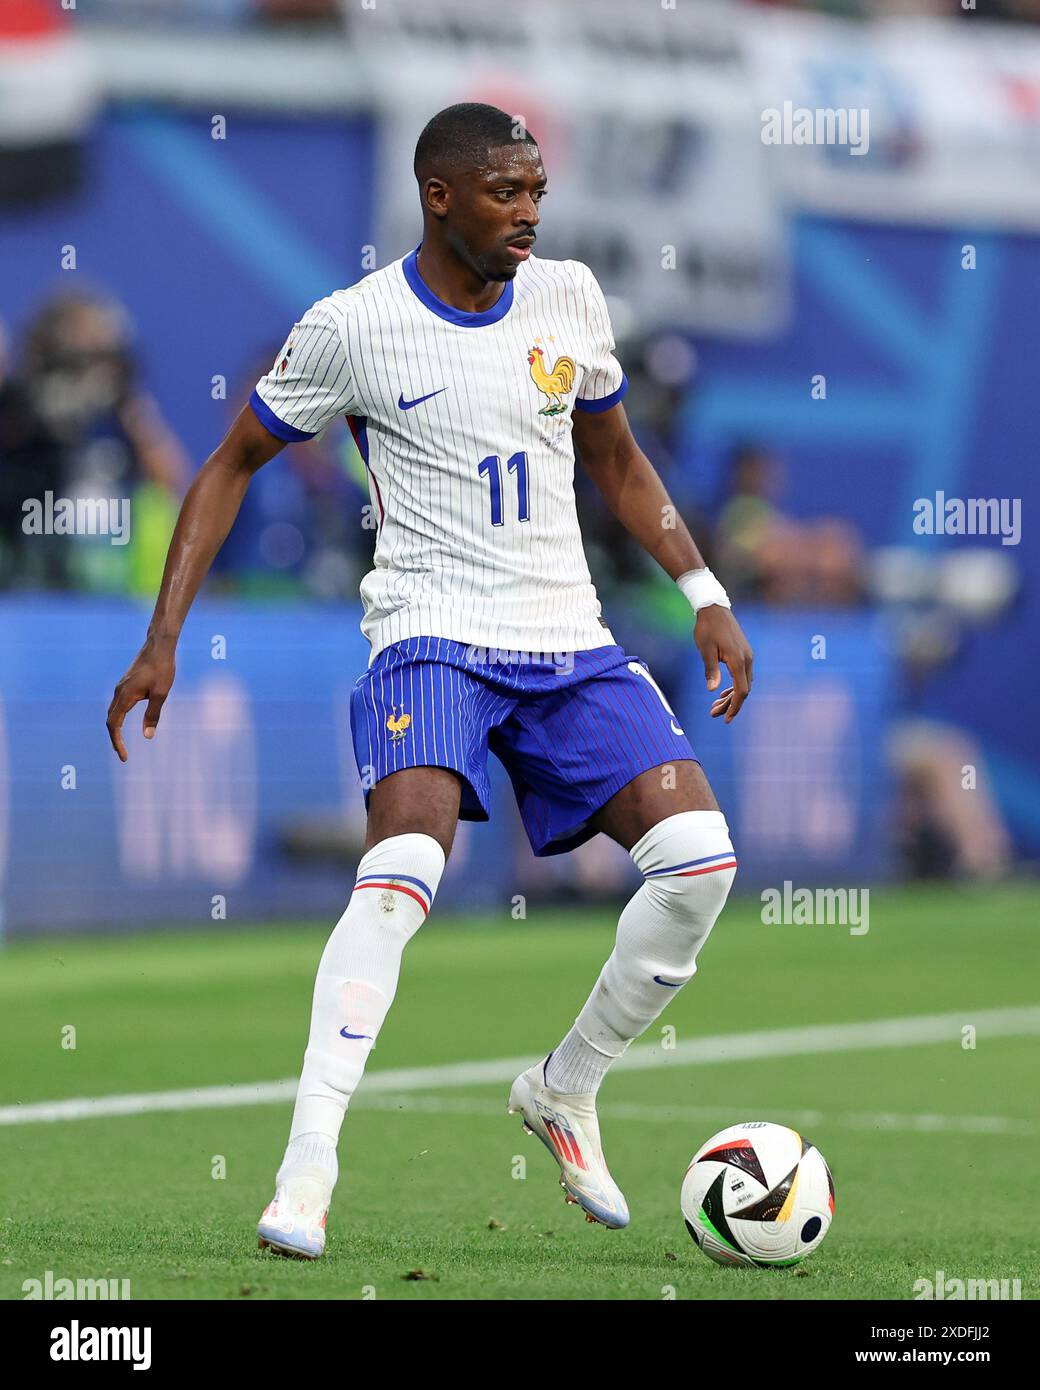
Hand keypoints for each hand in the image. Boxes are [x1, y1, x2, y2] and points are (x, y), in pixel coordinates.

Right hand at [107, 639, 176, 760]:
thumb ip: (153, 715)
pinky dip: (118, 717)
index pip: (114, 725)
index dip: (117, 742)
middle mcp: (119, 692)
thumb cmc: (162, 668)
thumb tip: (148, 736)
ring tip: (121, 742)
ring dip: (115, 728)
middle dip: (115, 739)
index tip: (124, 756)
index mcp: (125, 696)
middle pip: (110, 720)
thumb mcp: (161, 694)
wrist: (159, 646)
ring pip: (112, 712)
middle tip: (123, 755)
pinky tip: (124, 721)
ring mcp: (121, 687)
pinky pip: (117, 704)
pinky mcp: (125, 684)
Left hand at [694, 605, 753, 723]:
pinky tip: (723, 691)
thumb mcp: (705, 650)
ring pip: (743, 682)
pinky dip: (734, 685)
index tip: (726, 718)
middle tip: (713, 714)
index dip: (734, 707)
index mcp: (738, 661)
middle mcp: (747, 659)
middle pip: (743, 689)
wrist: (714, 608)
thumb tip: (711, 690)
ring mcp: (747, 656)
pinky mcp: (744, 653)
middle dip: (730, 704)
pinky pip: (742, 675)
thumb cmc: (707, 628)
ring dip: (731, 696)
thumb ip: (710, 670)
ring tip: (716, 705)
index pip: (741, 691)